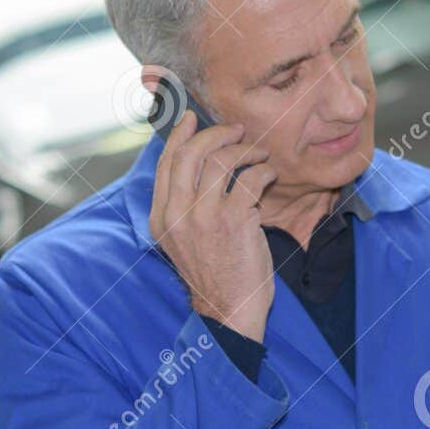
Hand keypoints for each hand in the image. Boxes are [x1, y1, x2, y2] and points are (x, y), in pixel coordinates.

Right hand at [149, 110, 276, 341]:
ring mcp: (204, 215)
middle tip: (237, 130)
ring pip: (222, 160)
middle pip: (191, 153)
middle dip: (216, 133)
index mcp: (160, 217)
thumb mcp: (186, 239)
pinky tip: (269, 176)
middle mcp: (176, 213)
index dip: (180, 135)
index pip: (166, 163)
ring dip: (246, 151)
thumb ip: (186, 206)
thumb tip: (203, 164)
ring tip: (259, 156)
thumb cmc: (215, 273)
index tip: (193, 118)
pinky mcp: (234, 219)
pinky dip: (263, 171)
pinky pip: (250, 178)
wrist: (230, 310)